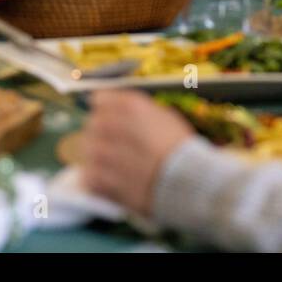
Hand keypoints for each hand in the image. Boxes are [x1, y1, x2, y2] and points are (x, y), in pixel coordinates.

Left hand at [78, 89, 194, 216]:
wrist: (192, 182)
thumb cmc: (182, 148)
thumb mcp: (166, 117)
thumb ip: (140, 110)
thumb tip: (120, 107)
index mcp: (132, 107)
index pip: (101, 100)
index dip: (103, 109)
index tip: (106, 117)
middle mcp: (115, 126)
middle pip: (93, 125)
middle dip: (98, 132)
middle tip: (109, 144)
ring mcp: (108, 155)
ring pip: (89, 151)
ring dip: (95, 156)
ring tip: (108, 164)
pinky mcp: (106, 181)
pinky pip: (90, 177)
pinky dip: (95, 178)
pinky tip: (106, 180)